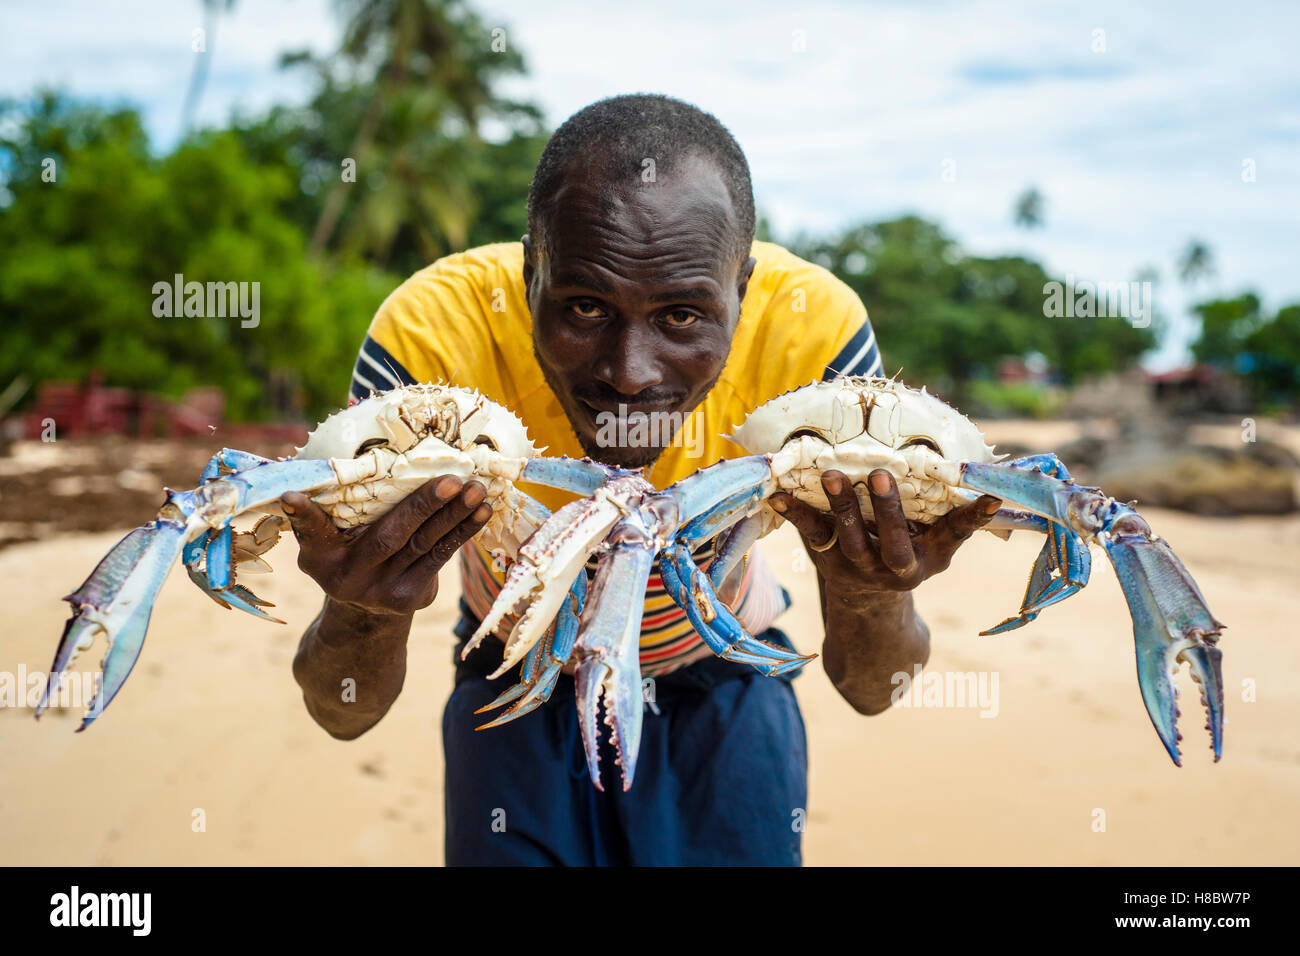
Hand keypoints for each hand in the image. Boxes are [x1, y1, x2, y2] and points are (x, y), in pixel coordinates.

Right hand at [281, 475, 490, 617]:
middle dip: (424, 505)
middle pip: (389, 536)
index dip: (302, 515)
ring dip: (454, 515)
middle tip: (453, 477)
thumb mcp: (330, 536)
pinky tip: (481, 511)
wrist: (365, 612)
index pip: (310, 531)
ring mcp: (381, 591)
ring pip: (423, 544)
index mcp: (320, 555)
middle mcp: (347, 576)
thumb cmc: (348, 550)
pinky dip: (463, 531)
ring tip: (477, 488)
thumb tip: (353, 439)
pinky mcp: (411, 597)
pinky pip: (440, 557)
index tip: (290, 495)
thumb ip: (333, 503)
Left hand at [770, 469, 999, 595]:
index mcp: (930, 558)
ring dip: (841, 506)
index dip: (973, 518)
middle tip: (878, 474)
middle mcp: (896, 568)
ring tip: (832, 474)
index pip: (955, 536)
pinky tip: (777, 495)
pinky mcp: (828, 561)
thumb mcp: (935, 545)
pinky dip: (793, 513)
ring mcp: (860, 568)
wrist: (870, 604)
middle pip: (893, 544)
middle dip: (886, 510)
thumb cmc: (908, 555)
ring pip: (850, 540)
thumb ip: (950, 518)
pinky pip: (811, 535)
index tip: (992, 496)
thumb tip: (988, 478)